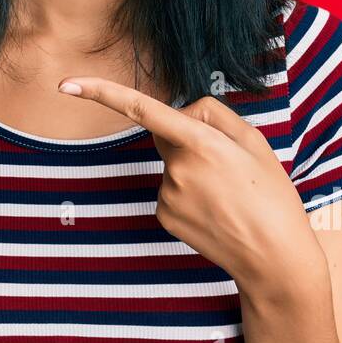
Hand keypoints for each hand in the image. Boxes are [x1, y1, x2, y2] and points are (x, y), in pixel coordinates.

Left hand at [58, 77, 326, 292]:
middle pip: (168, 134)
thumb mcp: (254, 142)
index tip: (66, 84)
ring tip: (227, 194)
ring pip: (171, 164)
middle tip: (228, 166)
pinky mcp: (164, 216)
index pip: (142, 109)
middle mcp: (176, 168)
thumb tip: (181, 111)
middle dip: (189, 138)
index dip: (102, 93)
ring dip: (193, 170)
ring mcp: (166, 195)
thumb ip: (214, 114)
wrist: (274, 258)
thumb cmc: (271, 195)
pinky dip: (189, 194)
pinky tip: (214, 210)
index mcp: (201, 142)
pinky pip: (170, 190)